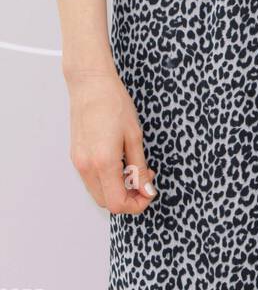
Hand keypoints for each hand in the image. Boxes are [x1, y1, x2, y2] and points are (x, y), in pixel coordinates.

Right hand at [66, 68, 157, 213]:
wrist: (91, 84)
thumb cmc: (113, 103)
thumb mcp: (134, 136)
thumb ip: (140, 167)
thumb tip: (147, 189)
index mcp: (103, 162)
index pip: (118, 203)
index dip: (137, 205)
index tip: (149, 192)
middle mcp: (87, 167)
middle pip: (107, 203)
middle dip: (128, 199)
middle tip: (144, 182)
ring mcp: (78, 163)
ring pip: (98, 193)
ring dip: (117, 190)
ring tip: (133, 170)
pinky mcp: (76, 157)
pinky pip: (91, 180)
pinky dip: (106, 180)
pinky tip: (119, 164)